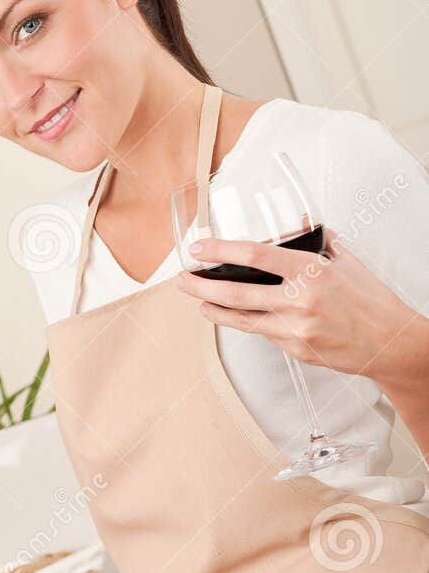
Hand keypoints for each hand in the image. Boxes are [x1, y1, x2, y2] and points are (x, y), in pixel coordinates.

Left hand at [175, 229, 423, 380]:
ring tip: (197, 300)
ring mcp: (294, 330)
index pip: (255, 257)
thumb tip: (300, 222)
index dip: (221, 252)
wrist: (389, 342)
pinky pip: (262, 333)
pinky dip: (245, 322)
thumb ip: (319, 241)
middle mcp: (299, 302)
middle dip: (201, 286)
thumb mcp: (347, 261)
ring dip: (213, 309)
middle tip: (183, 279)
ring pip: (241, 319)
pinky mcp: (294, 350)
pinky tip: (231, 315)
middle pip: (236, 293)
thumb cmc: (371, 301)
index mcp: (311, 272)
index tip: (200, 249)